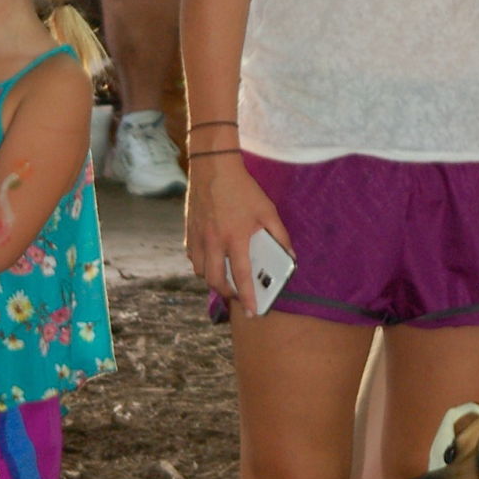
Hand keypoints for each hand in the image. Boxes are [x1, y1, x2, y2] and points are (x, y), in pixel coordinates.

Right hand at [185, 155, 291, 319]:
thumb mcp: (268, 210)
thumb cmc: (242, 189)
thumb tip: (290, 256)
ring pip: (201, 272)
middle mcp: (214, 241)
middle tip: (237, 297)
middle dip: (227, 294)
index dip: (247, 296)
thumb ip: (280, 235)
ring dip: (213, 280)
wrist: (213, 167)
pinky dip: (201, 265)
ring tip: (225, 280)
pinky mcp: (188, 231)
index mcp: (235, 237)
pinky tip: (211, 262)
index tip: (251, 312)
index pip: (242, 275)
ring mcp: (198, 237)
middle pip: (216, 280)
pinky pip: (192, 258)